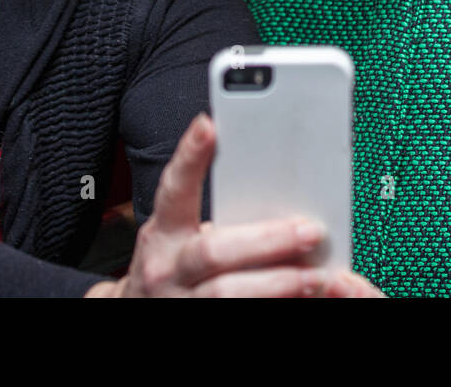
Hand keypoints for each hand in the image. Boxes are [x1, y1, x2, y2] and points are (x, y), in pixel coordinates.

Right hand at [87, 113, 377, 297]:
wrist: (135, 316)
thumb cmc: (175, 267)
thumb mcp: (180, 235)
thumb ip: (219, 215)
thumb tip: (279, 192)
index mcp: (163, 233)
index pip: (174, 189)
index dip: (189, 157)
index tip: (209, 125)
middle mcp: (166, 269)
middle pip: (213, 250)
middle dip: (265, 240)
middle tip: (310, 231)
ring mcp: (179, 304)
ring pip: (225, 294)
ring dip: (276, 284)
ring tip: (315, 276)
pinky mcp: (197, 325)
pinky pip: (239, 317)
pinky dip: (273, 307)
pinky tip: (301, 301)